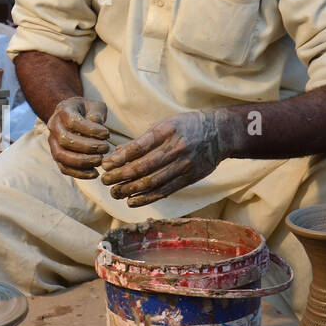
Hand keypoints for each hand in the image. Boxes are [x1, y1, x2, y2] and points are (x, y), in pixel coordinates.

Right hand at [46, 97, 110, 178]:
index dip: (90, 130)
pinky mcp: (57, 156)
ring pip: (61, 156)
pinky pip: (63, 168)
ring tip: (99, 161)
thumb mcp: (95, 106)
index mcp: (63, 111)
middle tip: (105, 148)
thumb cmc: (87, 111)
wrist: (72, 115)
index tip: (106, 134)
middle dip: (87, 147)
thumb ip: (97, 112)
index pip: (73, 122)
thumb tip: (96, 122)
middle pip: (65, 140)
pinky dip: (79, 173)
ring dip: (82, 161)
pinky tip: (94, 173)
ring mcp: (53, 142)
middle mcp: (54, 126)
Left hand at [100, 110, 223, 205]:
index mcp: (167, 131)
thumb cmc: (186, 126)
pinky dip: (146, 198)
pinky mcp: (189, 179)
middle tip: (105, 181)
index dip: (120, 158)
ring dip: (130, 190)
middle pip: (143, 167)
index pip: (139, 147)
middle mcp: (176, 149)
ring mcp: (184, 165)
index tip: (106, 165)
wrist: (220, 133)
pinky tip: (132, 201)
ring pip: (152, 182)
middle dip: (121, 176)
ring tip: (115, 192)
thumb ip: (142, 140)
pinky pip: (164, 191)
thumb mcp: (165, 124)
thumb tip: (117, 153)